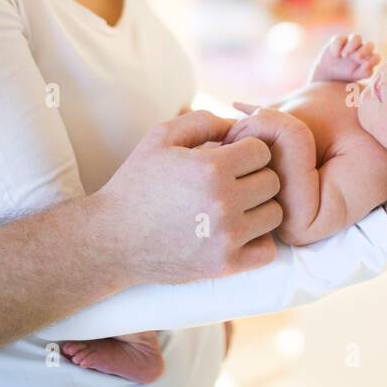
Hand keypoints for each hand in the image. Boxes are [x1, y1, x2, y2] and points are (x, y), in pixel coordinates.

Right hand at [95, 110, 283, 283]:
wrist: (111, 239)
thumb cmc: (136, 183)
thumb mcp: (160, 138)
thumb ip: (202, 121)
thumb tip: (238, 123)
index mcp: (210, 168)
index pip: (262, 150)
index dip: (247, 150)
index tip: (230, 158)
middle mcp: (223, 203)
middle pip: (272, 181)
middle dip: (255, 176)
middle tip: (232, 182)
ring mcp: (226, 237)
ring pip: (274, 215)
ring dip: (259, 208)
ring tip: (235, 207)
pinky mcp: (224, 265)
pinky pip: (267, 251)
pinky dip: (258, 241)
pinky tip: (237, 232)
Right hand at [311, 33, 379, 82]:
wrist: (329, 73)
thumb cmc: (346, 75)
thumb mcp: (356, 76)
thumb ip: (365, 72)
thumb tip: (368, 65)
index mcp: (368, 58)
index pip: (376, 57)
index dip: (373, 60)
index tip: (366, 65)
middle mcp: (362, 49)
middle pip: (370, 44)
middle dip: (365, 50)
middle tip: (356, 57)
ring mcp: (350, 43)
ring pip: (356, 37)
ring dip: (352, 45)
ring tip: (345, 55)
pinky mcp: (338, 40)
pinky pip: (340, 38)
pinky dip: (338, 46)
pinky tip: (335, 55)